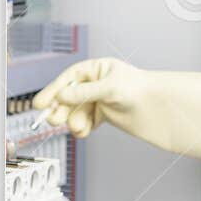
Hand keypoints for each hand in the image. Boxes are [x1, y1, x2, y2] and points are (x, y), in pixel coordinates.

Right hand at [32, 58, 200, 167]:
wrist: (160, 110)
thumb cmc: (140, 92)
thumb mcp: (110, 89)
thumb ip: (84, 93)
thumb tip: (61, 97)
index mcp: (96, 69)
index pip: (68, 78)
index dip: (53, 91)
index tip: (40, 104)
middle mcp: (95, 83)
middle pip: (68, 96)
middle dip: (60, 108)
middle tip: (52, 120)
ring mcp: (99, 100)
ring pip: (75, 111)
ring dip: (72, 120)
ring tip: (77, 128)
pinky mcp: (103, 115)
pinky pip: (84, 122)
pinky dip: (82, 128)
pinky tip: (85, 131)